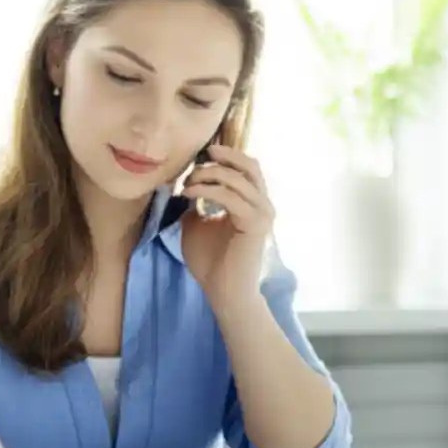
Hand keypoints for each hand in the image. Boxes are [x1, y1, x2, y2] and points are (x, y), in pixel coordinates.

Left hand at [180, 144, 274, 310]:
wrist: (223, 292)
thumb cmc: (211, 262)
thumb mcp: (195, 224)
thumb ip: (196, 203)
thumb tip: (185, 184)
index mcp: (251, 203)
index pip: (246, 169)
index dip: (225, 157)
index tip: (196, 159)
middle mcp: (262, 205)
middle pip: (250, 166)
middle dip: (225, 156)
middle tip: (201, 155)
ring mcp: (262, 213)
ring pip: (240, 178)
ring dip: (210, 174)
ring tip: (188, 182)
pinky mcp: (256, 224)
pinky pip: (231, 197)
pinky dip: (209, 190)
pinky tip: (190, 193)